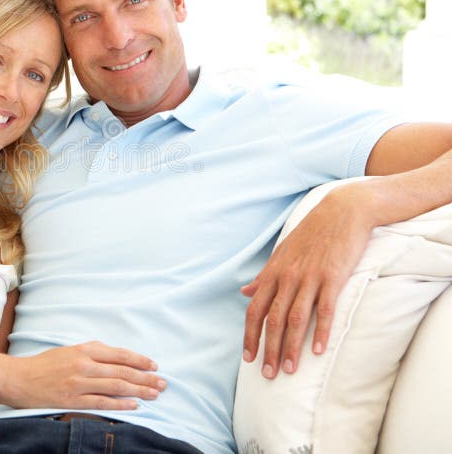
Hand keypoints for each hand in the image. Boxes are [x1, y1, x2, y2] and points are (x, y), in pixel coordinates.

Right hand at [4, 341, 165, 410]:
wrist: (19, 378)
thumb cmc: (44, 364)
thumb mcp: (69, 350)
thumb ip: (91, 352)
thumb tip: (114, 357)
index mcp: (84, 350)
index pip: (119, 354)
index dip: (139, 360)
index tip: (154, 365)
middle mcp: (84, 364)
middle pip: (122, 371)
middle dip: (146, 377)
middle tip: (162, 382)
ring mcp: (79, 383)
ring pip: (116, 386)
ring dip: (139, 391)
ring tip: (154, 394)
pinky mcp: (73, 400)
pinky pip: (102, 402)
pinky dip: (121, 403)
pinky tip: (134, 405)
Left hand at [241, 182, 375, 378]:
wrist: (342, 211)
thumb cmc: (311, 233)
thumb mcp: (281, 253)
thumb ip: (264, 275)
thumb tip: (243, 291)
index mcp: (273, 272)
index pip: (255, 310)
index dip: (250, 335)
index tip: (248, 358)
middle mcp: (287, 276)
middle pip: (273, 319)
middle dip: (269, 349)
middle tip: (268, 375)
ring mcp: (310, 277)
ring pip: (295, 318)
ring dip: (291, 347)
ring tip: (290, 370)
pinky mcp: (333, 277)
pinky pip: (324, 309)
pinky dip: (320, 331)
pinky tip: (318, 351)